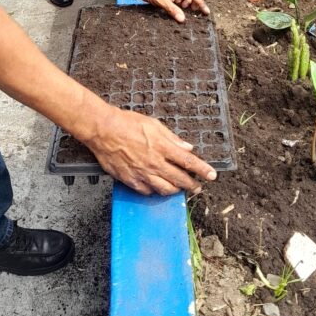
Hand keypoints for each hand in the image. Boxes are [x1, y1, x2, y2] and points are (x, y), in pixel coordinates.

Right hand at [86, 105, 216, 194]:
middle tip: (197, 188)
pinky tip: (157, 188)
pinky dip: (154, 191)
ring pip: (165, 189)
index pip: (189, 162)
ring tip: (179, 189)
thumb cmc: (127, 123)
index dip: (203, 170)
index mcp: (163, 147)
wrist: (103, 130)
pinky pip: (147, 191)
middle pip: (180, 179)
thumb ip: (172, 138)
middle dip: (192, 185)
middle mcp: (155, 163)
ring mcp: (143, 174)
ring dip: (175, 191)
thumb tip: (187, 147)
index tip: (212, 175)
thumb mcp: (153, 124)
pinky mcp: (130, 180)